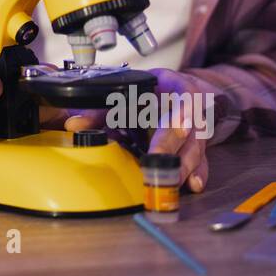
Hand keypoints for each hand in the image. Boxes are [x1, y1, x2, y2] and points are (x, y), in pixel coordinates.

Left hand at [39, 68, 210, 191]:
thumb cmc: (152, 93)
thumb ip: (102, 111)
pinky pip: (201, 162)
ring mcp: (198, 132)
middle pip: (185, 132)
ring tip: (171, 182)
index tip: (174, 131)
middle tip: (155, 163)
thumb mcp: (127, 94)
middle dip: (169, 148)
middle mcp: (193, 112)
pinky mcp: (197, 149)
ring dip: (182, 168)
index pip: (182, 102)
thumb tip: (74, 125)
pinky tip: (194, 185)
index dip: (178, 117)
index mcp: (179, 90)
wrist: (177, 92)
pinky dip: (198, 173)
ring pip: (194, 150)